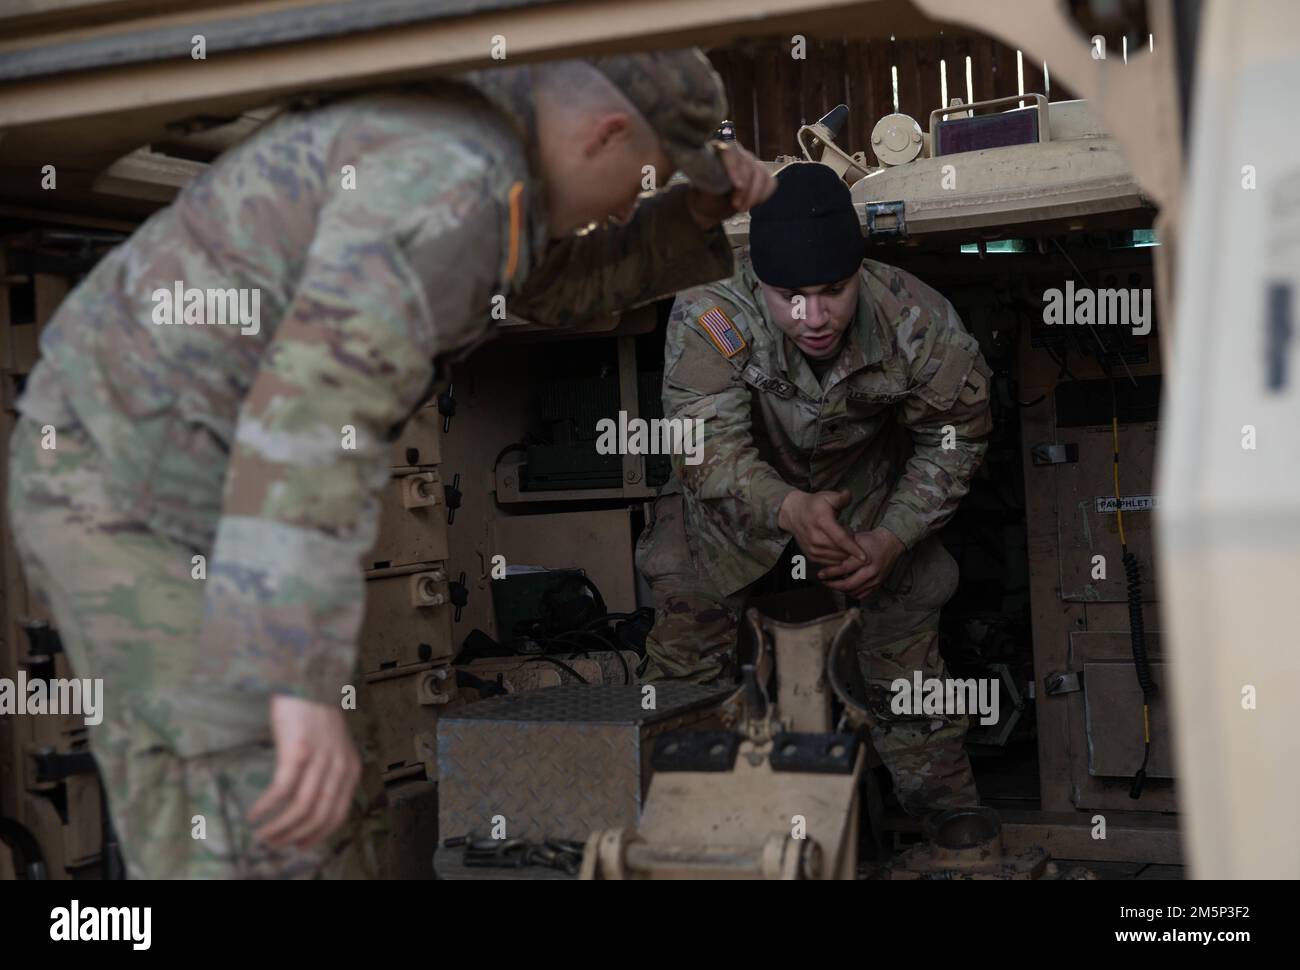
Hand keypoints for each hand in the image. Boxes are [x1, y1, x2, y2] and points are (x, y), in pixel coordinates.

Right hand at [248, 694, 360, 849]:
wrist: (309, 681)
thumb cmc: (315, 715)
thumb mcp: (333, 747)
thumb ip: (329, 773)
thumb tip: (309, 806)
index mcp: (351, 769)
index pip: (338, 815)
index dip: (317, 835)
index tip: (299, 846)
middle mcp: (339, 767)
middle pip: (318, 817)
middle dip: (294, 836)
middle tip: (274, 843)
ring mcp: (319, 760)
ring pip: (300, 809)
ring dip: (278, 827)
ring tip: (261, 834)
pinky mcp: (298, 751)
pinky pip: (281, 790)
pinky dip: (266, 807)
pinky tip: (254, 813)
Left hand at [686, 142, 775, 228]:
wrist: (711, 208)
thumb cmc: (704, 198)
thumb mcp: (702, 192)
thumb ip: (710, 182)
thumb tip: (717, 176)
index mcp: (718, 152)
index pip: (730, 150)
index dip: (735, 166)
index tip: (737, 186)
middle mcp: (737, 153)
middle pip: (749, 164)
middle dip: (745, 188)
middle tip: (736, 205)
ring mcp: (750, 163)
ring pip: (762, 174)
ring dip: (754, 194)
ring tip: (741, 208)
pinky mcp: (761, 175)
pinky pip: (770, 182)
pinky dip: (763, 195)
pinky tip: (752, 204)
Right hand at [778, 489, 862, 566]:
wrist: (793, 513)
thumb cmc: (814, 505)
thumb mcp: (827, 496)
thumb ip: (841, 498)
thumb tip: (848, 495)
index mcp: (822, 522)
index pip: (841, 538)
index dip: (854, 548)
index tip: (865, 557)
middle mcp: (816, 538)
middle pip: (841, 551)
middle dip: (852, 549)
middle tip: (853, 536)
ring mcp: (812, 549)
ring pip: (836, 559)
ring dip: (845, 553)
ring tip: (844, 540)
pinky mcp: (811, 556)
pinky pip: (830, 562)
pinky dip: (838, 559)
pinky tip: (839, 548)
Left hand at [818, 527, 906, 598]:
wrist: (890, 543)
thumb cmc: (872, 540)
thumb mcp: (856, 539)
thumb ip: (842, 548)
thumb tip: (825, 556)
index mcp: (865, 558)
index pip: (843, 569)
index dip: (830, 573)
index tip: (820, 574)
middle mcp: (871, 570)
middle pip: (848, 585)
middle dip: (833, 585)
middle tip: (825, 582)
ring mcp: (876, 579)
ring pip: (855, 592)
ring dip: (842, 590)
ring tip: (833, 584)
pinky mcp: (879, 584)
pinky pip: (863, 595)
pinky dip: (853, 593)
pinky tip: (846, 588)